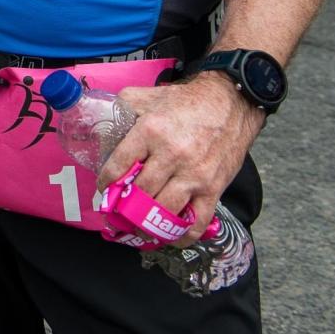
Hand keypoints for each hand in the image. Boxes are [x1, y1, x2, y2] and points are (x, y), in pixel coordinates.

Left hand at [102, 74, 263, 244]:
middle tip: (118, 210)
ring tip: (138, 225)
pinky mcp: (213, 188)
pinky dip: (182, 234)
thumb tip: (105, 122)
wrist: (230, 103)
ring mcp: (194, 175)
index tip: (104, 188)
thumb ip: (123, 107)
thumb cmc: (186, 102)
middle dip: (125, 204)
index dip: (107, 181)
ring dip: (148, 222)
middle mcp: (171, 155)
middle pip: (141, 191)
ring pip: (164, 209)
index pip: (119, 164)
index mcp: (150, 131)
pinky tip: (171, 237)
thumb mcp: (148, 96)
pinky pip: (196, 220)